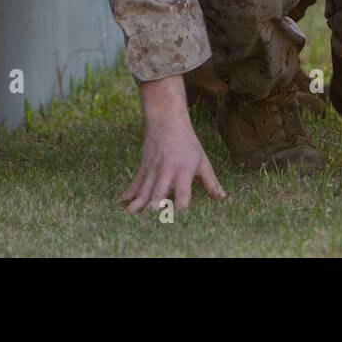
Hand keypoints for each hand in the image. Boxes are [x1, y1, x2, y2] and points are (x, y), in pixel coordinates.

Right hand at [120, 75, 226, 213]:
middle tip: (151, 221)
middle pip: (159, 192)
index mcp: (184, 171)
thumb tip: (222, 198)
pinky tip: (119, 204)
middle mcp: (167, 171)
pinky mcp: (143, 167)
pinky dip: (126, 194)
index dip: (181, 205)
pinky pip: (134, 184)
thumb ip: (211, 181)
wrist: (167, 120)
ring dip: (137, 204)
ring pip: (143, 190)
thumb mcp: (202, 160)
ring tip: (131, 218)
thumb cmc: (188, 143)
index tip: (179, 217)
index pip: (183, 193)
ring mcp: (152, 170)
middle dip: (154, 206)